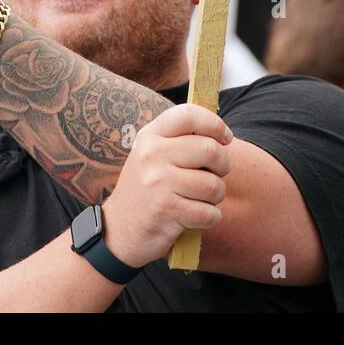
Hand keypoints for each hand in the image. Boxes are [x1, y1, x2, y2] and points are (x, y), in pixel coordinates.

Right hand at [100, 104, 233, 268]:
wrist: (119, 230)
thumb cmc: (147, 189)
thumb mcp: (153, 155)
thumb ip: (180, 140)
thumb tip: (222, 134)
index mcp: (150, 136)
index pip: (188, 115)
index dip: (215, 124)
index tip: (225, 139)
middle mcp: (152, 154)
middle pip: (210, 149)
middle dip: (223, 166)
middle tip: (214, 175)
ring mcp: (158, 183)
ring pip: (214, 185)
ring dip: (216, 196)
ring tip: (201, 199)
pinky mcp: (166, 211)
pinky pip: (209, 213)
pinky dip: (210, 218)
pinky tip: (195, 217)